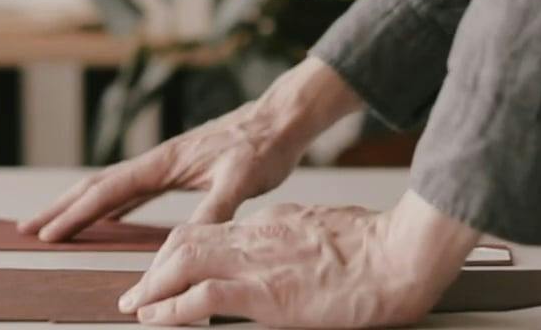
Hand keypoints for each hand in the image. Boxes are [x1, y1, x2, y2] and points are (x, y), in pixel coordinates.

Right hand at [21, 58, 362, 240]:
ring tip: (55, 227)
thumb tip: (185, 245)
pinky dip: (113, 207)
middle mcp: (159, 162)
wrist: (282, 119)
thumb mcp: (241, 180)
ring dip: (81, 207)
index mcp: (164, 162)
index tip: (46, 233)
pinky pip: (135, 193)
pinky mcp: (181, 171)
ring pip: (113, 189)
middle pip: (97, 186)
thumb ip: (213, 210)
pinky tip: (109, 220)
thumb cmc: (264, 145)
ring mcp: (167, 166)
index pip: (108, 190)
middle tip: (27, 229)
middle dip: (61, 209)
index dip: (74, 213)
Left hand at [119, 192, 480, 326]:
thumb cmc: (384, 250)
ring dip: (153, 286)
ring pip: (183, 260)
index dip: (189, 253)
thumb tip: (296, 264)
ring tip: (138, 307)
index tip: (176, 271)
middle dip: (157, 266)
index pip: (219, 233)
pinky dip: (172, 309)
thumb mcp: (334, 235)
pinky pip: (201, 297)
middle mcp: (258, 235)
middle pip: (188, 239)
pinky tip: (157, 319)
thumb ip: (306, 243)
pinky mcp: (263, 292)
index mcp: (276, 222)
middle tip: (140, 291)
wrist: (402, 255)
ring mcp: (258, 261)